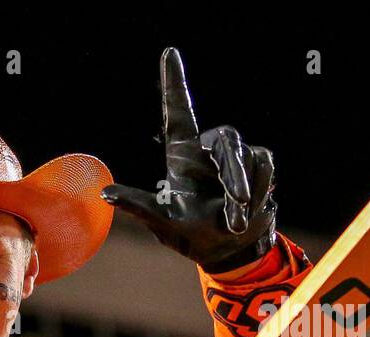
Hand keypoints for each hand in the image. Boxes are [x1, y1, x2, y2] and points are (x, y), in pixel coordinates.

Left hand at [101, 47, 276, 272]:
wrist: (228, 250)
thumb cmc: (190, 234)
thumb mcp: (162, 221)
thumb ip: (138, 205)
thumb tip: (104, 194)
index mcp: (181, 154)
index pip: (178, 110)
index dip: (174, 82)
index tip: (169, 52)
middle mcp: (208, 149)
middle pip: (226, 139)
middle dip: (235, 173)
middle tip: (239, 203)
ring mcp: (234, 155)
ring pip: (249, 157)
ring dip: (245, 192)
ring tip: (235, 221)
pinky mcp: (258, 163)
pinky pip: (264, 167)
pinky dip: (260, 193)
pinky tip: (248, 212)